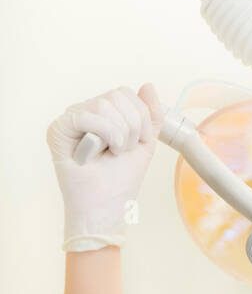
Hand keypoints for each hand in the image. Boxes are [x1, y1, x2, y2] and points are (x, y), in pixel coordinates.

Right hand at [46, 83, 164, 250]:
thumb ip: (150, 115)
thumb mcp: (145, 144)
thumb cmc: (120, 181)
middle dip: (132, 128)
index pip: (126, 94)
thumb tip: (148, 85)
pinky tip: (100, 151)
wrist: (106, 208)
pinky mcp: (57, 129)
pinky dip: (103, 134)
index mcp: (105, 114)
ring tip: (111, 153)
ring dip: (119, 134)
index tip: (137, 143)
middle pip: (117, 95)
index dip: (140, 118)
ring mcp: (71, 120)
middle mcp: (86, 112)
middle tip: (123, 151)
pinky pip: (85, 115)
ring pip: (104, 104)